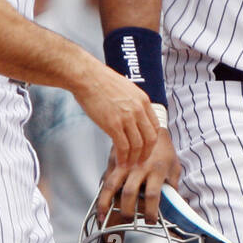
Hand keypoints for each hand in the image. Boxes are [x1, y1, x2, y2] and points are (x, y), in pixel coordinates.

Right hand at [73, 63, 158, 183]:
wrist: (87, 77)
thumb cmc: (101, 81)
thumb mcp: (126, 89)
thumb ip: (132, 103)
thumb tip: (132, 116)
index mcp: (144, 101)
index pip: (155, 126)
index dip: (152, 141)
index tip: (147, 148)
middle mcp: (139, 110)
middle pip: (150, 138)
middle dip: (146, 153)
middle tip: (141, 162)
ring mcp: (127, 118)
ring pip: (137, 145)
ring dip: (134, 159)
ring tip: (130, 165)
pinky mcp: (113, 124)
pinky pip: (123, 147)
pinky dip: (123, 158)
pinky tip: (120, 163)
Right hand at [96, 124, 180, 224]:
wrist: (151, 126)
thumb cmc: (164, 150)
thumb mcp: (174, 166)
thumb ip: (174, 186)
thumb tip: (178, 205)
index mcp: (157, 169)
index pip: (153, 194)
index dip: (151, 211)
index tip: (151, 221)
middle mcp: (140, 167)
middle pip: (129, 192)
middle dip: (127, 210)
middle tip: (129, 220)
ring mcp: (125, 163)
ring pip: (112, 185)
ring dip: (106, 203)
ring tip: (103, 217)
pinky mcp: (115, 160)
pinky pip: (106, 178)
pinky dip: (102, 192)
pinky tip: (100, 204)